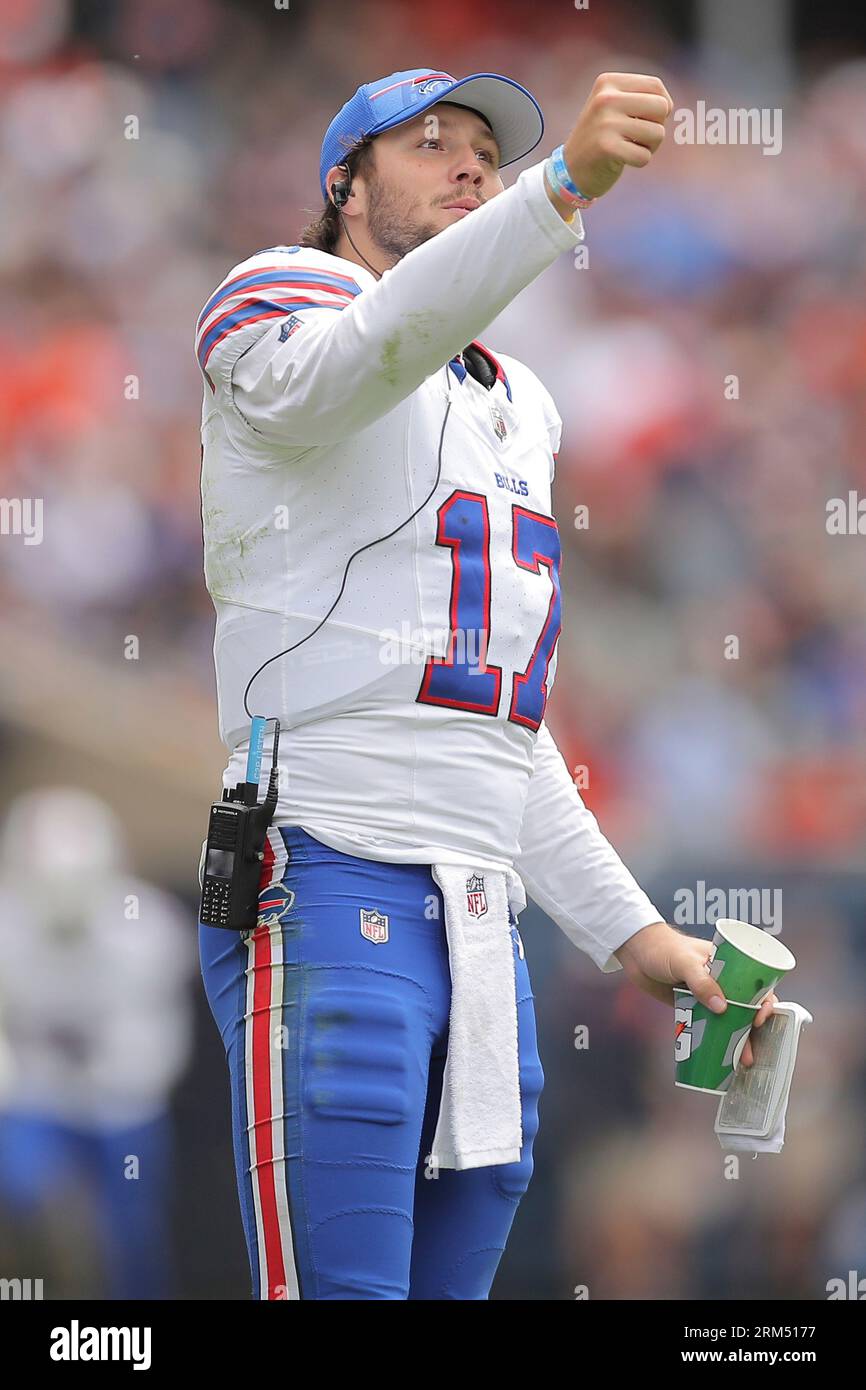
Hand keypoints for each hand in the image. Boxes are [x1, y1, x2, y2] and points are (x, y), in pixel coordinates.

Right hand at [561, 72, 673, 200]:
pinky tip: (623, 160)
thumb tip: (670, 105)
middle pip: (661, 107)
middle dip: (657, 126)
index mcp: (608, 83)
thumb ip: (640, 97)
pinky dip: (639, 162)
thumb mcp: (614, 107)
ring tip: (630, 147)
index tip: (648, 119)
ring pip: (658, 133)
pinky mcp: (606, 148)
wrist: (570, 170)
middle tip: (639, 136)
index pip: (656, 86)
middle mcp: (606, 99)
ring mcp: (605, 123)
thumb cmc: (601, 137)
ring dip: (650, 146)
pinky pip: (645, 156)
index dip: (662, 106)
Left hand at [614, 921, 776, 1068]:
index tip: (760, 1018)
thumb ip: (702, 982)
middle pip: (744, 1006)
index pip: (755, 983)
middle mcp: (720, 979)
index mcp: (727, 963)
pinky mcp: (690, 1005)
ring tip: (740, 1061)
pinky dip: (714, 1037)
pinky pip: (707, 1023)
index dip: (764, 1001)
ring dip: (735, 1038)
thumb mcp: (684, 962)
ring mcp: (705, 994)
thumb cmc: (662, 947)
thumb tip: (722, 1008)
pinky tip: (718, 1054)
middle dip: (751, 1029)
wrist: (634, 950)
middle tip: (751, 1051)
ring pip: (727, 1018)